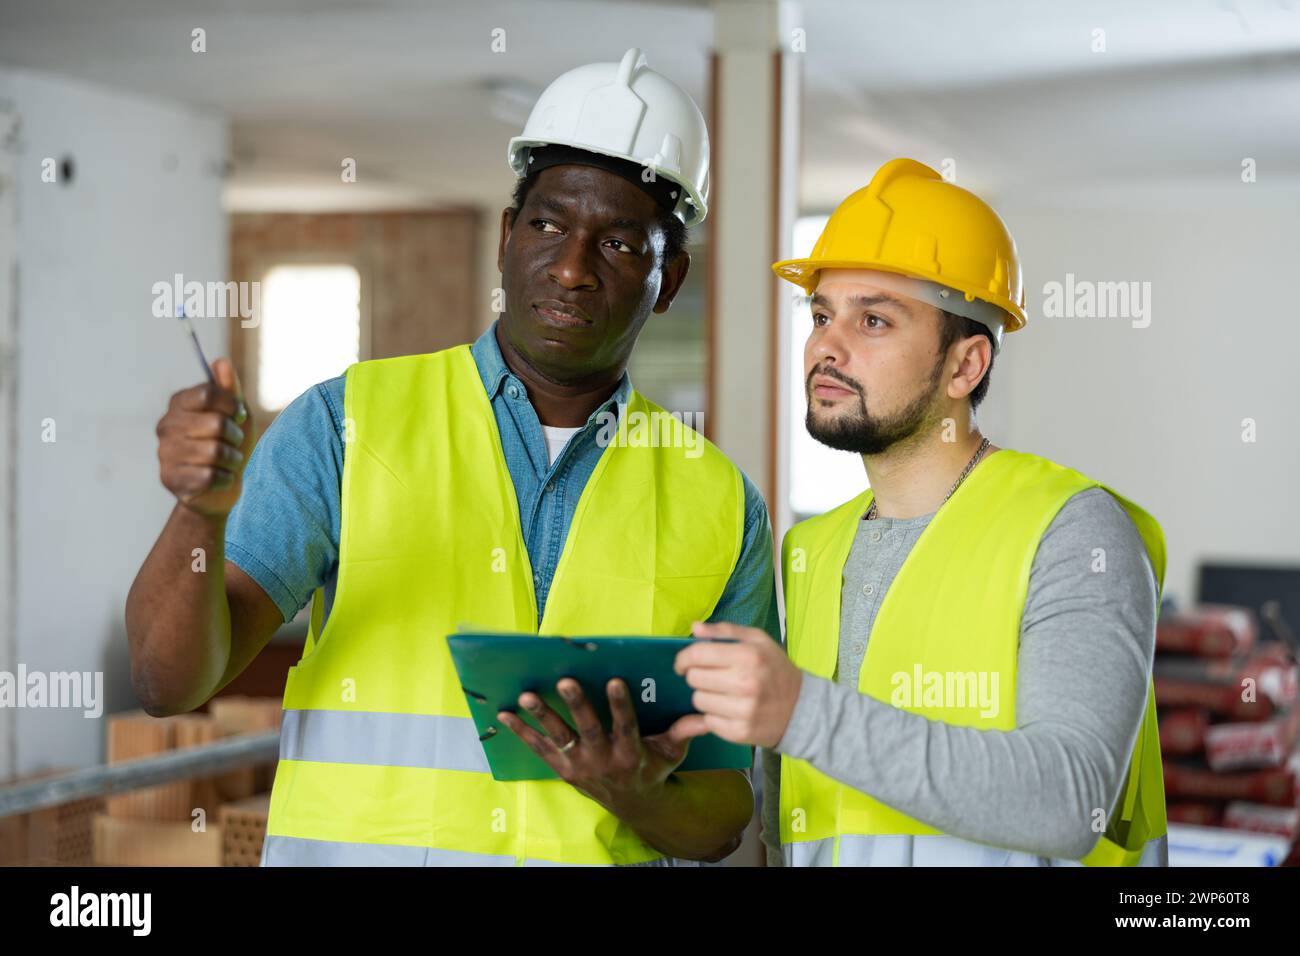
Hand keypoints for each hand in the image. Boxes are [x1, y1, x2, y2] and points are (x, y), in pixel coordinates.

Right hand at [156, 358, 252, 516]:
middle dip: (235, 437)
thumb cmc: (229, 445)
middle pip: (215, 423)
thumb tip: (221, 361)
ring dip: (232, 460)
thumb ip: (230, 390)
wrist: (222, 488)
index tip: (239, 415)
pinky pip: (209, 476)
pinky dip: (225, 479)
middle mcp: (166, 426)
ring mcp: (164, 453)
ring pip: (214, 452)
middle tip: (233, 444)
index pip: (208, 394)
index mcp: (179, 404)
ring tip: (229, 462)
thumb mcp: (235, 415)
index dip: (232, 405)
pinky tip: (221, 478)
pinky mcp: (170, 478)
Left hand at [496, 677, 691, 813]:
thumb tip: (702, 712)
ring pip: (559, 739)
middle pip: (588, 730)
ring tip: (526, 696)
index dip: (620, 704)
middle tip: (565, 681)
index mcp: (631, 754)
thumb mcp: (672, 754)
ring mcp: (580, 766)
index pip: (626, 726)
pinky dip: (521, 732)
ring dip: (542, 717)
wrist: (633, 804)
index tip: (615, 680)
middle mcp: (603, 760)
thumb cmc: (653, 768)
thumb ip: (682, 732)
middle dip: (576, 704)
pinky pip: (539, 750)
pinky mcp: (563, 770)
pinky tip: (505, 714)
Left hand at [673, 622, 802, 747]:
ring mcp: (742, 710)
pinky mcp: (739, 732)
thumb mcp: (758, 641)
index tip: (683, 663)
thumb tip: (695, 627)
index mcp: (748, 655)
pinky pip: (707, 721)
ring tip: (724, 693)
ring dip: (705, 696)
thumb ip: (725, 631)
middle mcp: (745, 683)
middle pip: (694, 678)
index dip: (683, 659)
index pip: (697, 655)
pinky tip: (729, 709)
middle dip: (697, 676)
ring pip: (698, 701)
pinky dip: (713, 715)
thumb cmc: (776, 669)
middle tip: (712, 677)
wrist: (802, 708)